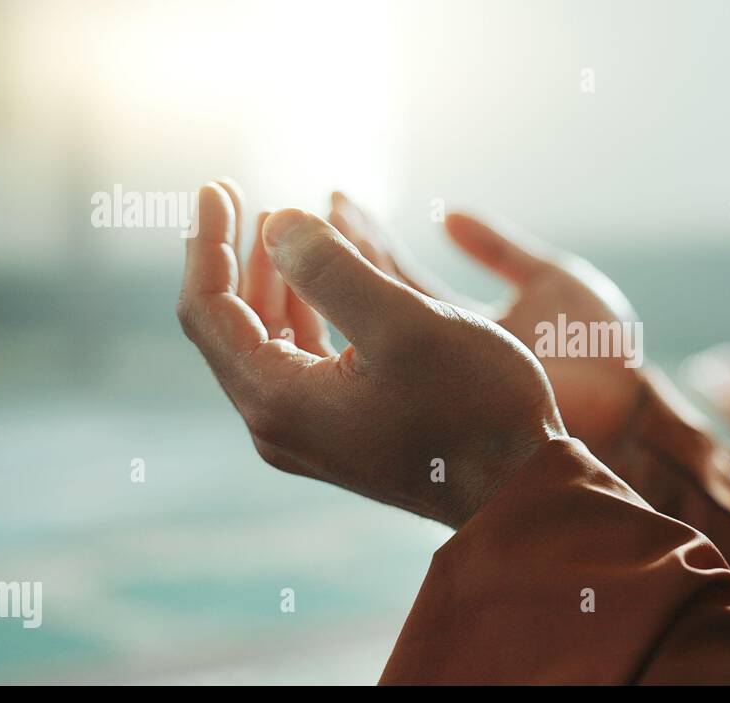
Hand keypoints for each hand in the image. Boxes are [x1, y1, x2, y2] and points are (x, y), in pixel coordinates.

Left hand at [177, 181, 565, 527]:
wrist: (522, 490)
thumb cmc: (474, 409)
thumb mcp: (403, 323)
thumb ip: (330, 267)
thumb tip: (277, 222)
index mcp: (279, 399)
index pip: (208, 310)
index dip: (207, 242)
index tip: (216, 186)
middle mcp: (279, 425)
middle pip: (230, 327)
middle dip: (235, 258)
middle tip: (240, 196)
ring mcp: (310, 435)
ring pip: (267, 344)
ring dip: (272, 283)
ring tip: (282, 228)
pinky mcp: (343, 434)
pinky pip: (301, 363)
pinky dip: (304, 314)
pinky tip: (325, 284)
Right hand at [330, 193, 642, 452]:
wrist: (629, 409)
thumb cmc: (601, 348)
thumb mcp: (549, 279)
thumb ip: (497, 248)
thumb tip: (446, 213)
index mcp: (460, 329)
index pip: (397, 276)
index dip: (365, 236)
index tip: (333, 195)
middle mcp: (436, 356)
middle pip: (367, 297)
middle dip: (331, 252)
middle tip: (286, 213)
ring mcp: (429, 380)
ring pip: (364, 320)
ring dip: (331, 274)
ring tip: (299, 232)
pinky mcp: (429, 395)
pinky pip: (379, 342)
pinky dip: (352, 307)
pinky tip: (334, 273)